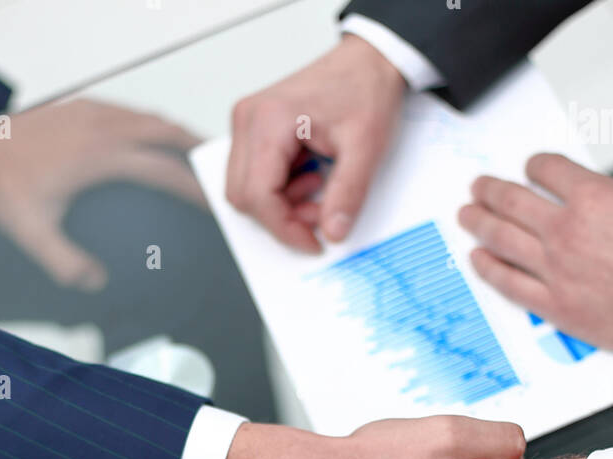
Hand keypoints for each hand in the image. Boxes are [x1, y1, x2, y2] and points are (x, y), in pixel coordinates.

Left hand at [0, 99, 203, 289]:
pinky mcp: (77, 107)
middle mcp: (99, 128)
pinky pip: (126, 110)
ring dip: (172, 132)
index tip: (210, 200)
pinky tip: (149, 137)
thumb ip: (64, 262)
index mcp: (98, 158)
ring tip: (192, 151)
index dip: (190, 186)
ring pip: (146, 116)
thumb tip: (94, 282)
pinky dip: (148, 123)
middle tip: (215, 167)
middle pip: (163, 130)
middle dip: (193, 149)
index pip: (160, 169)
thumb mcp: (29, 233)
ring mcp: (89, 112)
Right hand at [226, 35, 405, 251]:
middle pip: (243, 196)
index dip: (284, 228)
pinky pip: (254, 176)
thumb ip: (348, 193)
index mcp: (269, 120)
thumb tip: (333, 233)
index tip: (314, 243)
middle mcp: (249, 119)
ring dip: (280, 204)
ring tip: (318, 188)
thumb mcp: (367, 147)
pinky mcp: (255, 129)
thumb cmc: (365, 91)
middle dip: (281, 217)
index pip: (258, 195)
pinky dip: (280, 190)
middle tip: (319, 214)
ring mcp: (248, 123)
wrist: (369, 61)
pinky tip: (309, 176)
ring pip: (245, 189)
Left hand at [460, 125, 612, 360]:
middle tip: (478, 187)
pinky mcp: (556, 306)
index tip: (530, 168)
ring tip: (467, 216)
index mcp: (595, 199)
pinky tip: (478, 261)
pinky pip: (510, 285)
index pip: (549, 171)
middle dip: (491, 191)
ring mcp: (556, 270)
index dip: (536, 165)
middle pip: (513, 203)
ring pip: (503, 241)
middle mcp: (567, 232)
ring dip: (480, 225)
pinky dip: (490, 271)